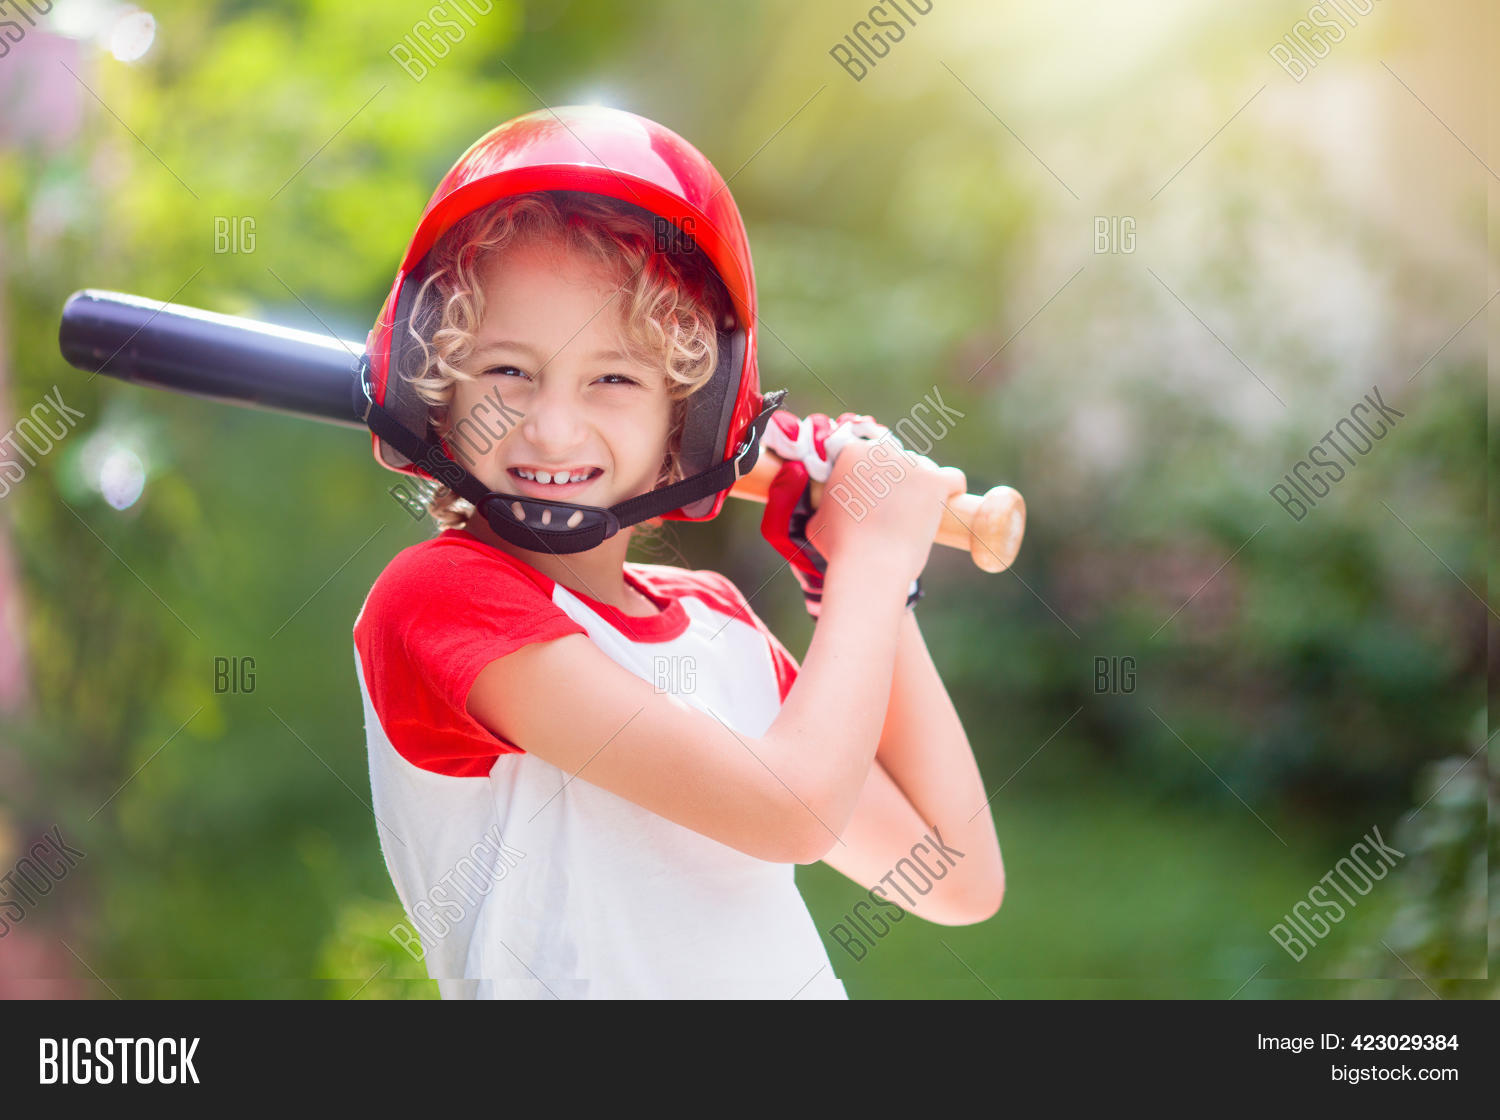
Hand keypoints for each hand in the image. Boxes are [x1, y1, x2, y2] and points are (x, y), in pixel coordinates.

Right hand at [807, 429, 966, 590]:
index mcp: (851, 451)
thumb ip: (821, 502)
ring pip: (923, 467)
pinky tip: (947, 500)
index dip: (869, 468)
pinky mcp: (935, 482)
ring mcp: (912, 464)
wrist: (870, 565)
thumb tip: (818, 502)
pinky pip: (953, 478)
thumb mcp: (815, 518)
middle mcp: (882, 450)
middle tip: (889, 505)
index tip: (871, 486)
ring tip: (912, 512)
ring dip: (920, 485)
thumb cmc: (840, 547)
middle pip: (895, 457)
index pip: (866, 447)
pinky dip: (952, 488)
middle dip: (893, 478)